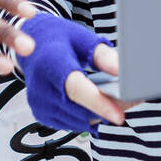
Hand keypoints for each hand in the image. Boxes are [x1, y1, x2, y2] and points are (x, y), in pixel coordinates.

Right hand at [16, 12, 126, 134]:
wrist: (31, 42)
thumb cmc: (57, 38)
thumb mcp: (82, 38)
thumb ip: (103, 55)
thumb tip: (122, 70)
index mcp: (51, 62)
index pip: (77, 89)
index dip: (99, 103)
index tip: (119, 115)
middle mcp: (41, 85)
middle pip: (79, 108)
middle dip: (107, 109)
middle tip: (129, 100)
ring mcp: (39, 102)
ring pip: (77, 120)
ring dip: (98, 114)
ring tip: (114, 99)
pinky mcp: (41, 113)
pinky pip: (70, 123)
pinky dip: (86, 116)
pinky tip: (95, 104)